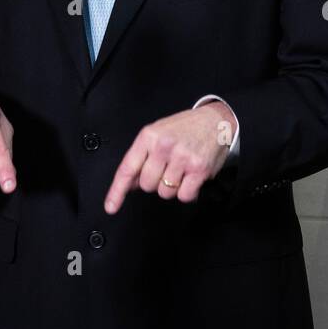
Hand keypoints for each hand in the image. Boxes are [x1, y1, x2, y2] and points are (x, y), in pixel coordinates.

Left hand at [104, 102, 235, 211]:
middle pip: (147, 185)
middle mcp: (164, 147)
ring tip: (182, 169)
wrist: (216, 120)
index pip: (128, 168)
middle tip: (167, 169)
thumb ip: (142, 157)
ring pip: (165, 192)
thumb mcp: (158, 133)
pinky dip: (187, 192)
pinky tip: (191, 178)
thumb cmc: (185, 128)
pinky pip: (184, 196)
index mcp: (149, 136)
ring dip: (172, 187)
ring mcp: (182, 158)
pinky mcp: (200, 170)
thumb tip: (130, 184)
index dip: (118, 191)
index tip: (111, 207)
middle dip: (155, 182)